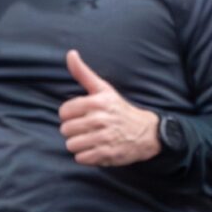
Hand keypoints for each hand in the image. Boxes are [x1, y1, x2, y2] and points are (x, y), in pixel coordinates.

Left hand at [58, 50, 160, 165]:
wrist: (146, 132)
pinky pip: (81, 158)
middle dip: (74, 131)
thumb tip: (70, 53)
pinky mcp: (107, 154)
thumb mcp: (104, 89)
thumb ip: (83, 73)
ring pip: (71, 145)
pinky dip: (86, 156)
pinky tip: (96, 149)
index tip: (82, 115)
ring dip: (79, 144)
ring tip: (91, 139)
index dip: (70, 115)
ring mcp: (104, 138)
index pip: (64, 112)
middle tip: (87, 129)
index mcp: (97, 102)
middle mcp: (100, 120)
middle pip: (66, 130)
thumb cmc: (119, 109)